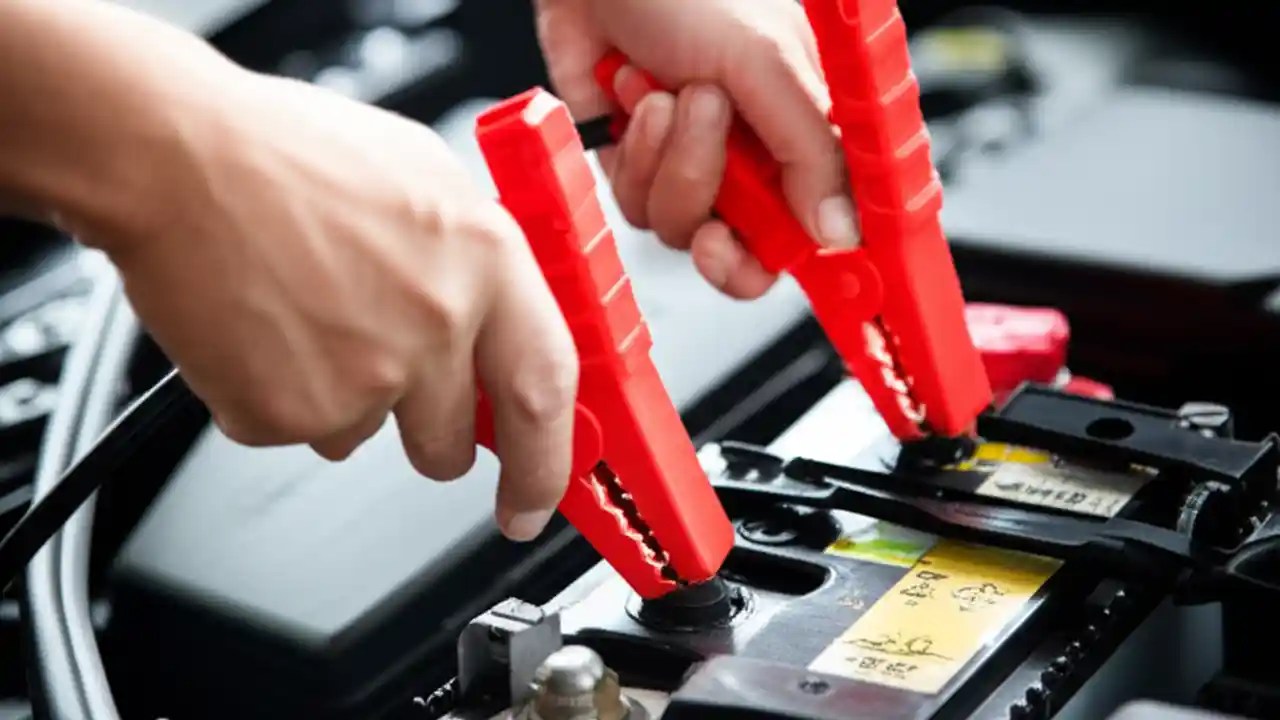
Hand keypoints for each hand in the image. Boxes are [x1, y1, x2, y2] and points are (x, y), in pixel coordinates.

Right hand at [75, 69, 577, 541]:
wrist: (173, 158)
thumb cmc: (288, 153)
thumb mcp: (428, 179)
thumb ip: (478, 261)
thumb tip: (502, 320)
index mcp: (483, 260)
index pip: (548, 389)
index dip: (549, 460)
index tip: (539, 498)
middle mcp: (433, 325)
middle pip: (452, 442)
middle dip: (433, 437)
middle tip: (392, 382)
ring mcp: (360, 378)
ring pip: (369, 434)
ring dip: (349, 398)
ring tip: (311, 314)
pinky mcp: (285, 414)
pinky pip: (302, 430)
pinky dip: (284, 395)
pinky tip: (270, 327)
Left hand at [535, 0, 854, 299]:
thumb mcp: (766, 64)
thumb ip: (808, 151)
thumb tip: (840, 234)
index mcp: (806, 134)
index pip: (821, 227)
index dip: (794, 253)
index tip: (765, 255)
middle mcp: (755, 160)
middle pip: (746, 250)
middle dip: (718, 217)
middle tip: (713, 210)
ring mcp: (694, 165)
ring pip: (681, 226)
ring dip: (671, 161)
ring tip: (668, 95)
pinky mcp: (637, 164)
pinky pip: (633, 203)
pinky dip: (632, 152)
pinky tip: (633, 93)